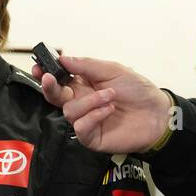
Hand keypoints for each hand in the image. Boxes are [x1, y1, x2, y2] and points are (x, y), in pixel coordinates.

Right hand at [32, 55, 172, 153]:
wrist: (157, 114)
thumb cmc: (138, 91)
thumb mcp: (113, 70)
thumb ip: (86, 66)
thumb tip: (62, 58)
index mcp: (83, 85)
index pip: (58, 80)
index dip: (46, 75)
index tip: (38, 68)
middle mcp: (81, 102)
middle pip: (54, 97)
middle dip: (49, 87)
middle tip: (50, 79)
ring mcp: (86, 120)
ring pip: (69, 111)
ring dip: (89, 102)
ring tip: (110, 97)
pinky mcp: (92, 137)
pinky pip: (81, 127)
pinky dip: (94, 116)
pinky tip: (109, 110)